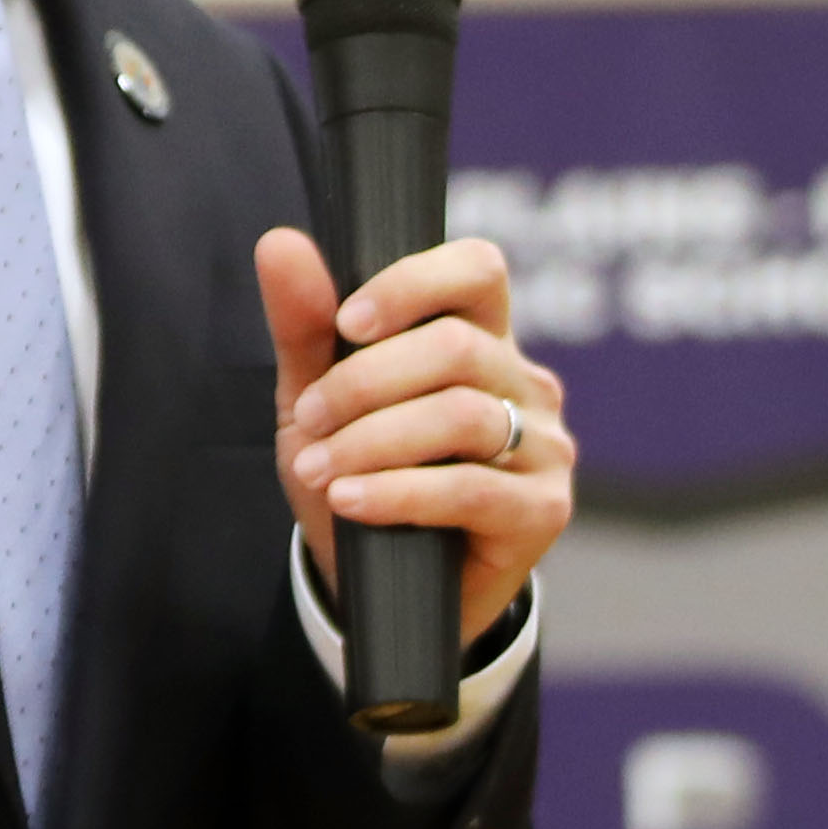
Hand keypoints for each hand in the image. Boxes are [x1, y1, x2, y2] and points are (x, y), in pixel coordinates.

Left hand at [258, 225, 574, 647]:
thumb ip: (305, 325)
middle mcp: (525, 383)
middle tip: (309, 419)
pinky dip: (399, 492)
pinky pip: (472, 488)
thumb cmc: (358, 476)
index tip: (347, 322)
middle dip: (365, 382)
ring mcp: (545, 447)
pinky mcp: (544, 510)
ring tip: (319, 469)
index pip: (477, 270)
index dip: (414, 283)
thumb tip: (281, 242)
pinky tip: (352, 501)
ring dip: (373, 440)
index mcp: (482, 338)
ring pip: (463, 415)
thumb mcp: (315, 399)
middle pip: (457, 347)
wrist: (376, 586)